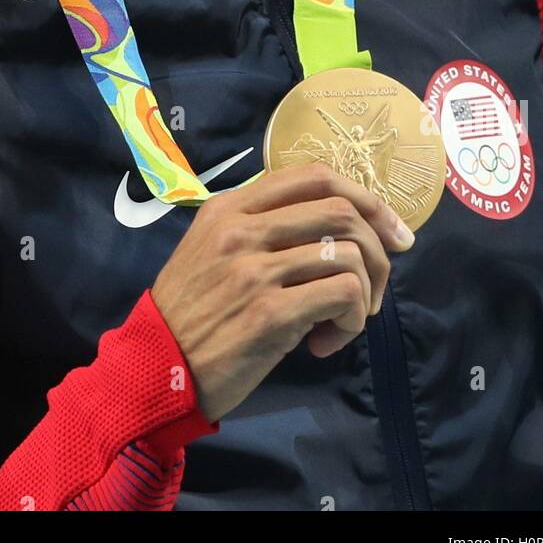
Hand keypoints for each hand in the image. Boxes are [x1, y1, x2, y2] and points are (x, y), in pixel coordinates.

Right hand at [151, 162, 414, 422]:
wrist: (153, 367)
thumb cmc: (190, 312)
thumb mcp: (211, 249)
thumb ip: (259, 227)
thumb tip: (333, 226)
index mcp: (230, 207)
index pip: (313, 175)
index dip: (364, 196)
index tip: (390, 228)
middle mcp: (242, 229)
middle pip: (341, 210)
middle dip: (378, 246)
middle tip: (376, 283)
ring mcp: (255, 269)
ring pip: (349, 255)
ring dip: (364, 293)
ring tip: (343, 320)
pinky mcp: (270, 313)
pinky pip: (343, 296)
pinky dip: (350, 321)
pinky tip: (325, 342)